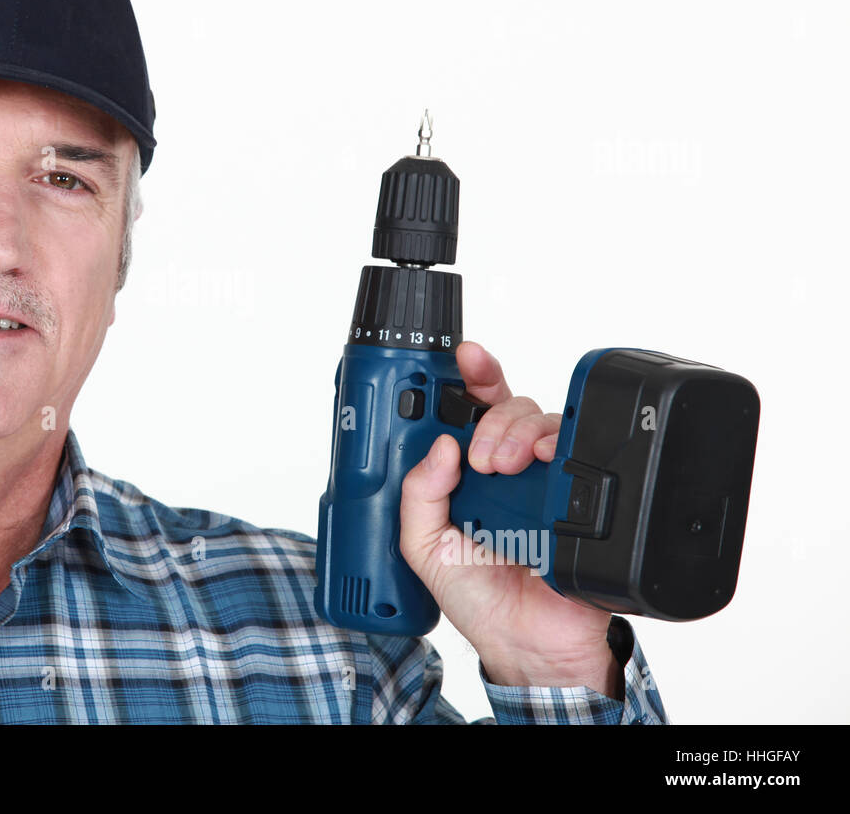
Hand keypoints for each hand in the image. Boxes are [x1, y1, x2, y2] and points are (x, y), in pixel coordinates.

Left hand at [397, 341, 622, 698]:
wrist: (526, 644)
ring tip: (505, 464)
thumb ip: (417, 496)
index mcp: (470, 474)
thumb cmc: (477, 596)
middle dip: (492, 418)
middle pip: (510, 408)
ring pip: (544, 422)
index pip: (472, 412)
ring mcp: (546, 480)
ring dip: (520, 430)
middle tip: (481, 456)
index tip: (464, 357)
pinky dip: (562, 446)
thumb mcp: (424, 546)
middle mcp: (509, 470)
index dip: (471, 377)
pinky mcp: (580, 496)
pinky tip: (545, 458)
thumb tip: (437, 448)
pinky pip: (582, 455)